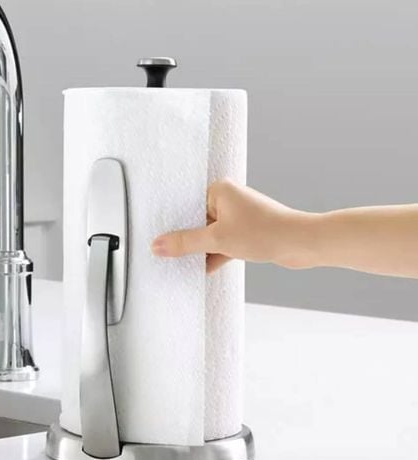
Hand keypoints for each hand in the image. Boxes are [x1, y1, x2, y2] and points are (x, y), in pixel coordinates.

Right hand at [151, 179, 312, 271]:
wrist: (302, 243)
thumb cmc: (264, 232)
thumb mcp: (217, 239)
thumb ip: (185, 243)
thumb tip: (158, 245)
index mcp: (219, 190)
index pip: (186, 205)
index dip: (172, 222)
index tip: (159, 237)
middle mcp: (229, 199)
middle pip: (197, 221)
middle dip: (187, 239)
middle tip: (168, 254)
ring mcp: (239, 216)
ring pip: (211, 234)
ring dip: (202, 250)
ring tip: (185, 264)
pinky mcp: (248, 232)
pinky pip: (224, 243)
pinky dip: (216, 255)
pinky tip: (205, 269)